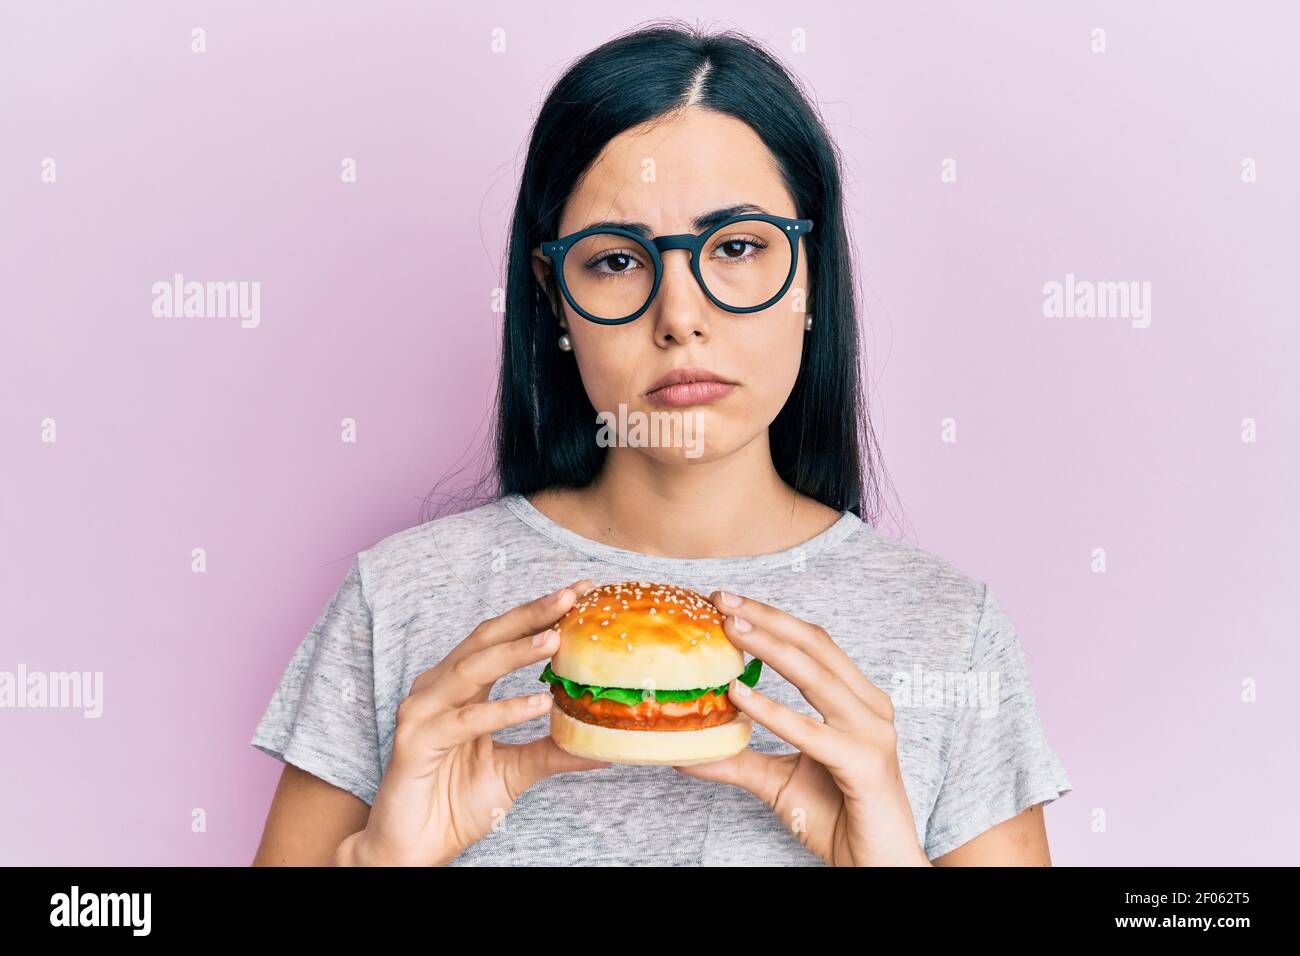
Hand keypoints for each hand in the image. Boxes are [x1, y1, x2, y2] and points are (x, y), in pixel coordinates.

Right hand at [336, 579, 609, 865]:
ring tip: (555, 639)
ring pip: (472, 669)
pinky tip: (537, 704)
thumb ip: (553, 750)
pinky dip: (502, 711)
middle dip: (530, 615)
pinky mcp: (414, 742)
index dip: (538, 613)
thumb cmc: (455, 804)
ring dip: (515, 652)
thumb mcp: (517, 770)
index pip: (502, 638)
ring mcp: (422, 713)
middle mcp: (438, 689)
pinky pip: (464, 720)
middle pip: (486, 638)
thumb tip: (603, 743)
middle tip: (570, 597)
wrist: (414, 849)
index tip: (580, 592)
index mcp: (460, 687)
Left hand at [673, 590, 931, 866]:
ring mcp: (872, 733)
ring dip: (770, 647)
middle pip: (815, 644)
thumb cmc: (837, 818)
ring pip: (816, 675)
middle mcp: (870, 707)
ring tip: (730, 629)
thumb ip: (737, 759)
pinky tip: (740, 694)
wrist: (876, 867)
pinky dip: (774, 710)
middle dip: (767, 617)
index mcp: (856, 700)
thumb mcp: (777, 780)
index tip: (726, 602)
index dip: (771, 618)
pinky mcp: (865, 764)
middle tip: (721, 600)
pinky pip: (812, 731)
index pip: (813, 643)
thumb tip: (686, 750)